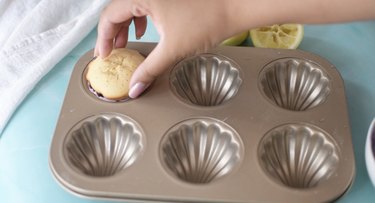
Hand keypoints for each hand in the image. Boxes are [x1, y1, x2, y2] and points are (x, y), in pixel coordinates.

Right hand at [95, 0, 240, 97]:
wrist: (234, 7)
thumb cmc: (206, 21)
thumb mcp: (172, 49)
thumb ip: (149, 70)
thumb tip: (134, 88)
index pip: (109, 16)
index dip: (103, 38)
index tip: (104, 56)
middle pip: (118, 11)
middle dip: (113, 34)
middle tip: (112, 54)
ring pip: (131, 7)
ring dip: (126, 27)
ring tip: (126, 45)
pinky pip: (145, 5)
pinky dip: (140, 19)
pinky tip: (144, 32)